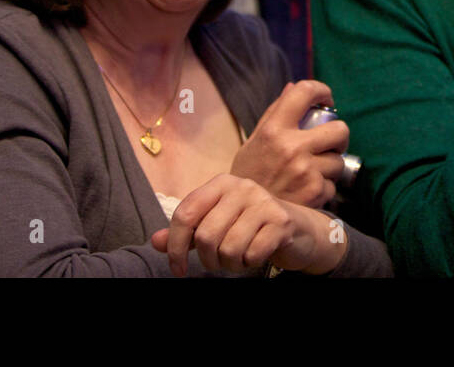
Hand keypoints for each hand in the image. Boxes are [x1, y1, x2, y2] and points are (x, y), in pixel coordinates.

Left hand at [150, 173, 341, 275]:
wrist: (297, 229)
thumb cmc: (251, 227)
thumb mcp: (216, 226)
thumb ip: (187, 233)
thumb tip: (156, 241)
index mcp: (221, 184)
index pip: (185, 214)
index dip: (175, 247)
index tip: (177, 269)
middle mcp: (242, 187)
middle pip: (206, 236)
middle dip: (209, 260)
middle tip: (219, 262)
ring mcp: (264, 202)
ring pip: (229, 248)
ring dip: (231, 264)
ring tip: (240, 257)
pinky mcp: (282, 221)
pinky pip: (252, 253)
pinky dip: (251, 262)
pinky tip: (258, 253)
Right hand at [229, 80, 347, 207]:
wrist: (243, 217)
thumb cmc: (250, 175)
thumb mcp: (254, 142)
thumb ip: (274, 113)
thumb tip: (292, 86)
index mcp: (274, 130)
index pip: (304, 92)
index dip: (321, 90)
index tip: (325, 99)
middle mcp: (291, 147)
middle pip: (340, 129)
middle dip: (338, 135)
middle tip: (330, 142)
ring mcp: (305, 171)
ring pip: (338, 160)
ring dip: (330, 166)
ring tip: (311, 171)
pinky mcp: (314, 192)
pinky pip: (333, 184)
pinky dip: (324, 188)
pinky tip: (306, 190)